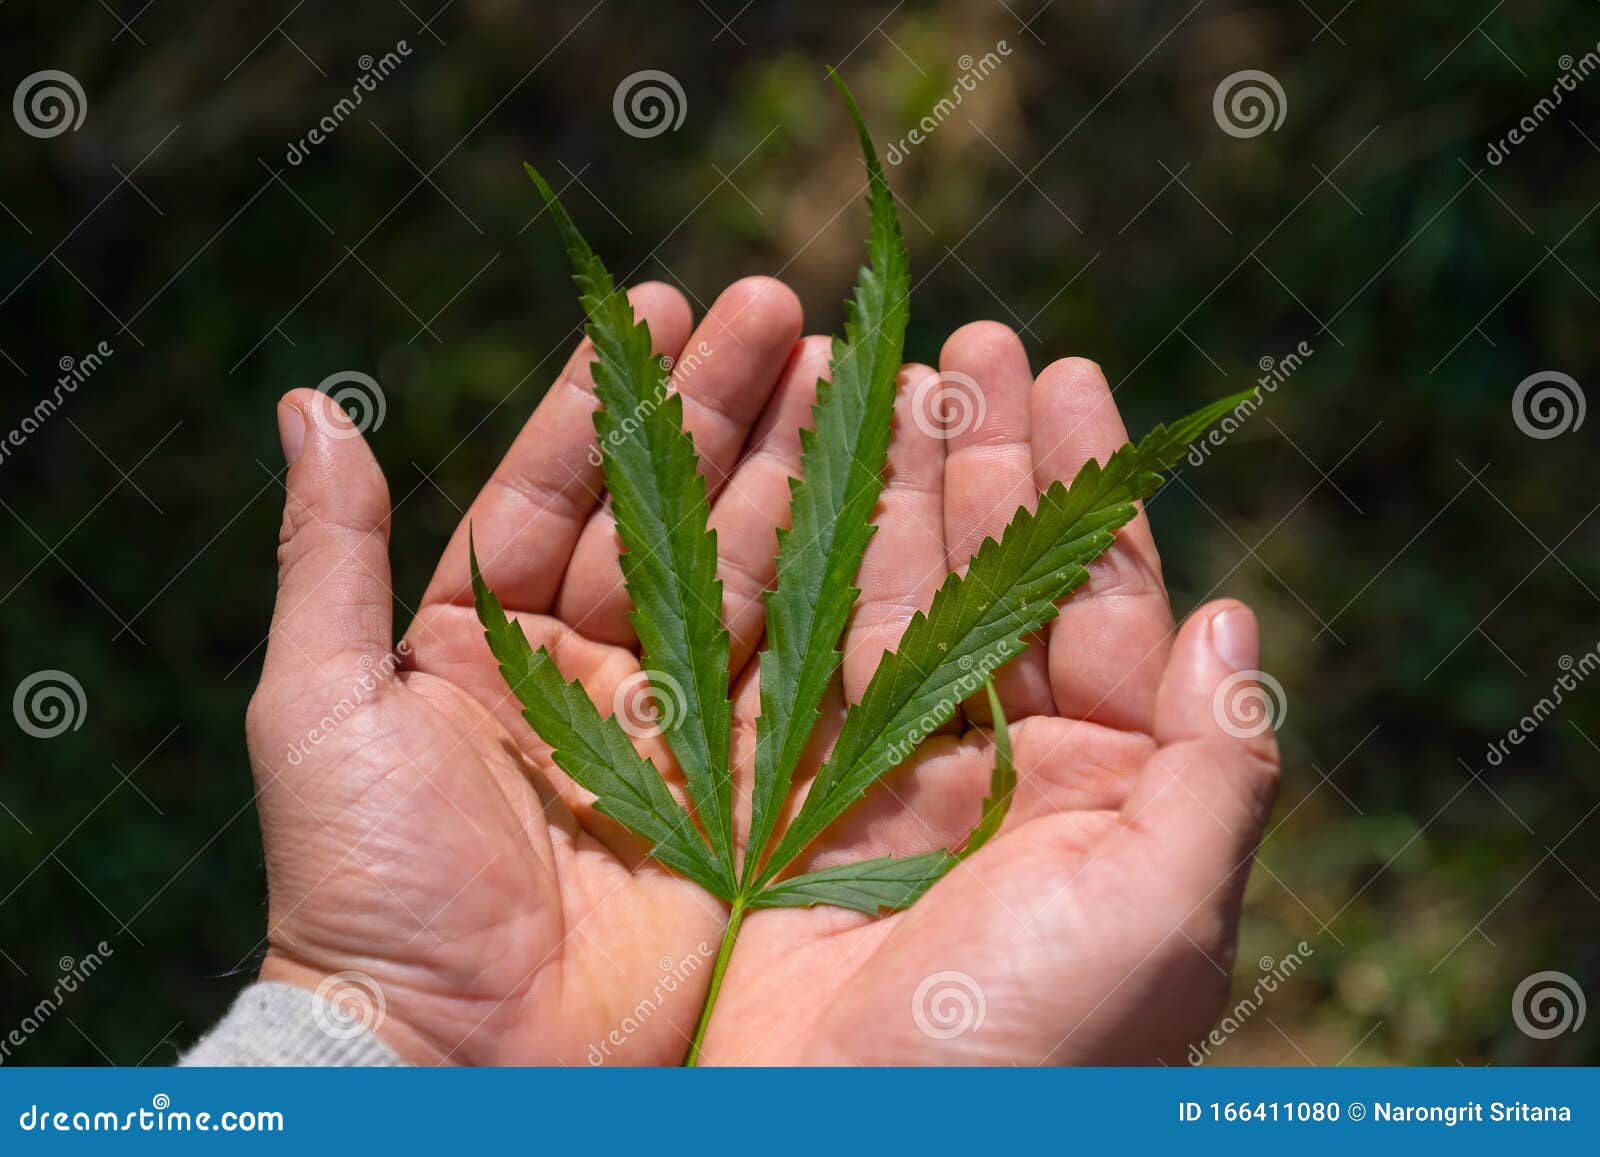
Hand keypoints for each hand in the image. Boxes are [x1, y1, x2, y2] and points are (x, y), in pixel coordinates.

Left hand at [245, 276, 815, 1064]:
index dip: (617, 400)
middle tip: (793, 313)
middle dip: (732, 412)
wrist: (451, 1058)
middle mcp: (595, 677)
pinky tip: (888, 506)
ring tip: (854, 372)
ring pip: (751, 580)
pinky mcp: (752, 798)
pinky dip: (848, 596)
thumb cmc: (364, 886)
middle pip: (675, 518)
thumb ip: (329, 559)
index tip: (669, 305)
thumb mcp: (321, 708)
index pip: (564, 492)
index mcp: (489, 643)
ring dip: (800, 477)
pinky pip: (805, 680)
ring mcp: (682, 735)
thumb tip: (309, 408)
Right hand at [698, 323, 1280, 1063]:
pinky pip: (792, 647)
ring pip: (890, 593)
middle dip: (986, 457)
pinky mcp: (778, 791)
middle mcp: (991, 771)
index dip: (1087, 484)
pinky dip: (794, 558)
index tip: (1066, 371)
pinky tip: (798, 471)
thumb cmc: (1026, 1050)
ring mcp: (878, 774)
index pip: (1102, 601)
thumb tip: (1235, 617)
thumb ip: (1218, 764)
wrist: (838, 1150)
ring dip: (890, 482)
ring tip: (886, 367)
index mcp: (1096, 792)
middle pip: (992, 577)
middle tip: (974, 342)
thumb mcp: (1165, 912)